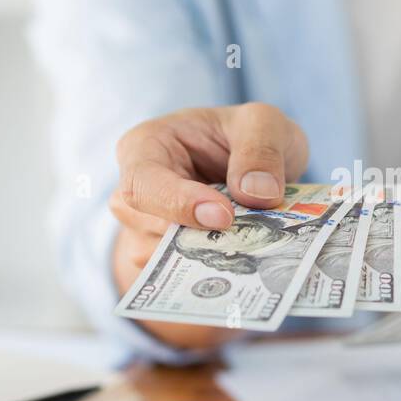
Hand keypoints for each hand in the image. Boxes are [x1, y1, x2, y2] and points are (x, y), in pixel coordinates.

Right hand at [110, 103, 309, 350]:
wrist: (257, 168)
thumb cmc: (247, 137)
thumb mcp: (263, 123)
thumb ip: (261, 149)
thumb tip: (256, 194)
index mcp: (146, 147)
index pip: (144, 182)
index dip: (179, 203)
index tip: (224, 217)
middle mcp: (138, 193)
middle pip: (149, 228)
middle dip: (197, 238)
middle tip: (247, 242)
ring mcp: (150, 231)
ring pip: (166, 260)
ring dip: (210, 259)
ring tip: (254, 253)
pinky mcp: (172, 260)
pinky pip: (185, 278)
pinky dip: (217, 274)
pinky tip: (249, 268)